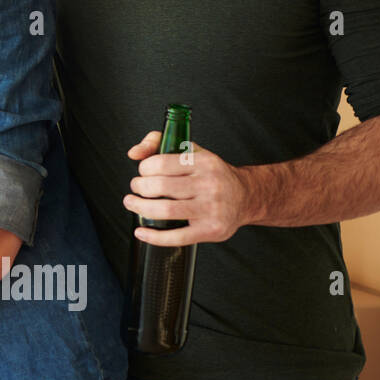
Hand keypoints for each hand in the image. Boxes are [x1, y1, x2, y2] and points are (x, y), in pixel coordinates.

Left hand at [123, 131, 251, 245]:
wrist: (246, 197)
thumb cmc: (212, 175)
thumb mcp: (192, 151)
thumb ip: (159, 143)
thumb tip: (133, 153)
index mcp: (204, 162)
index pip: (160, 163)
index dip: (144, 169)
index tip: (142, 173)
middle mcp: (209, 184)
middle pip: (160, 187)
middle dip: (139, 188)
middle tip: (136, 189)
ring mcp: (212, 209)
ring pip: (166, 211)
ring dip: (140, 208)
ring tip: (133, 204)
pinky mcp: (211, 230)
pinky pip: (177, 237)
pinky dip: (154, 236)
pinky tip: (141, 232)